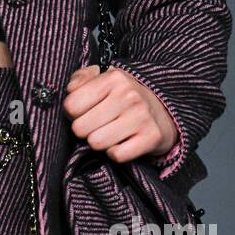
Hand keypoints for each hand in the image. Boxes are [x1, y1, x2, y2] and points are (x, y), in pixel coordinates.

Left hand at [63, 65, 178, 163]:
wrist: (164, 112)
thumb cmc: (124, 97)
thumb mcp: (103, 79)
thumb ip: (81, 79)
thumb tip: (70, 89)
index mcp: (113, 78)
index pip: (71, 106)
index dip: (73, 113)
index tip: (84, 111)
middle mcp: (129, 95)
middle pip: (80, 128)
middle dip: (85, 130)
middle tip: (98, 124)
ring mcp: (141, 117)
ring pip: (96, 143)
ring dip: (100, 142)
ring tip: (110, 132)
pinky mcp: (151, 137)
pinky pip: (116, 155)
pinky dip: (116, 152)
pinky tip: (122, 142)